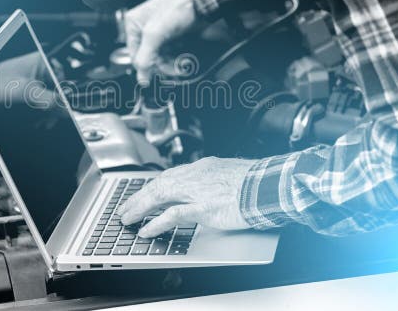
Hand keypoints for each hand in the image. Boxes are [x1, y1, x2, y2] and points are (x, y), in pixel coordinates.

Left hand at [118, 157, 254, 237]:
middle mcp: (197, 175)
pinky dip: (156, 223)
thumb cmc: (259, 183)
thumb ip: (216, 182)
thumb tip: (210, 192)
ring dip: (140, 208)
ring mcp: (199, 191)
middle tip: (125, 208)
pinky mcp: (204, 207)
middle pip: (159, 184)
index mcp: (204, 167)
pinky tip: (145, 230)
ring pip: (159, 196)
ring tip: (127, 219)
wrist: (272, 185)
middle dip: (139, 197)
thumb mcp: (232, 175)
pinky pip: (173, 215)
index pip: (170, 175)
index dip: (153, 186)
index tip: (143, 194)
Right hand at [125, 0, 205, 84]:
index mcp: (134, 24)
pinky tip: (183, 59)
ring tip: (180, 66)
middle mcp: (145, 29)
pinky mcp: (173, 36)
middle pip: (149, 57)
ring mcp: (160, 33)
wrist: (200, 0)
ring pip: (161, 57)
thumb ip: (146, 55)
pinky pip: (172, 54)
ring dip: (171, 64)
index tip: (153, 77)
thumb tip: (141, 77)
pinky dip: (177, 58)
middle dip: (161, 65)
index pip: (134, 55)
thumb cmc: (177, 5)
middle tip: (171, 70)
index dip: (145, 66)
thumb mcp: (155, 33)